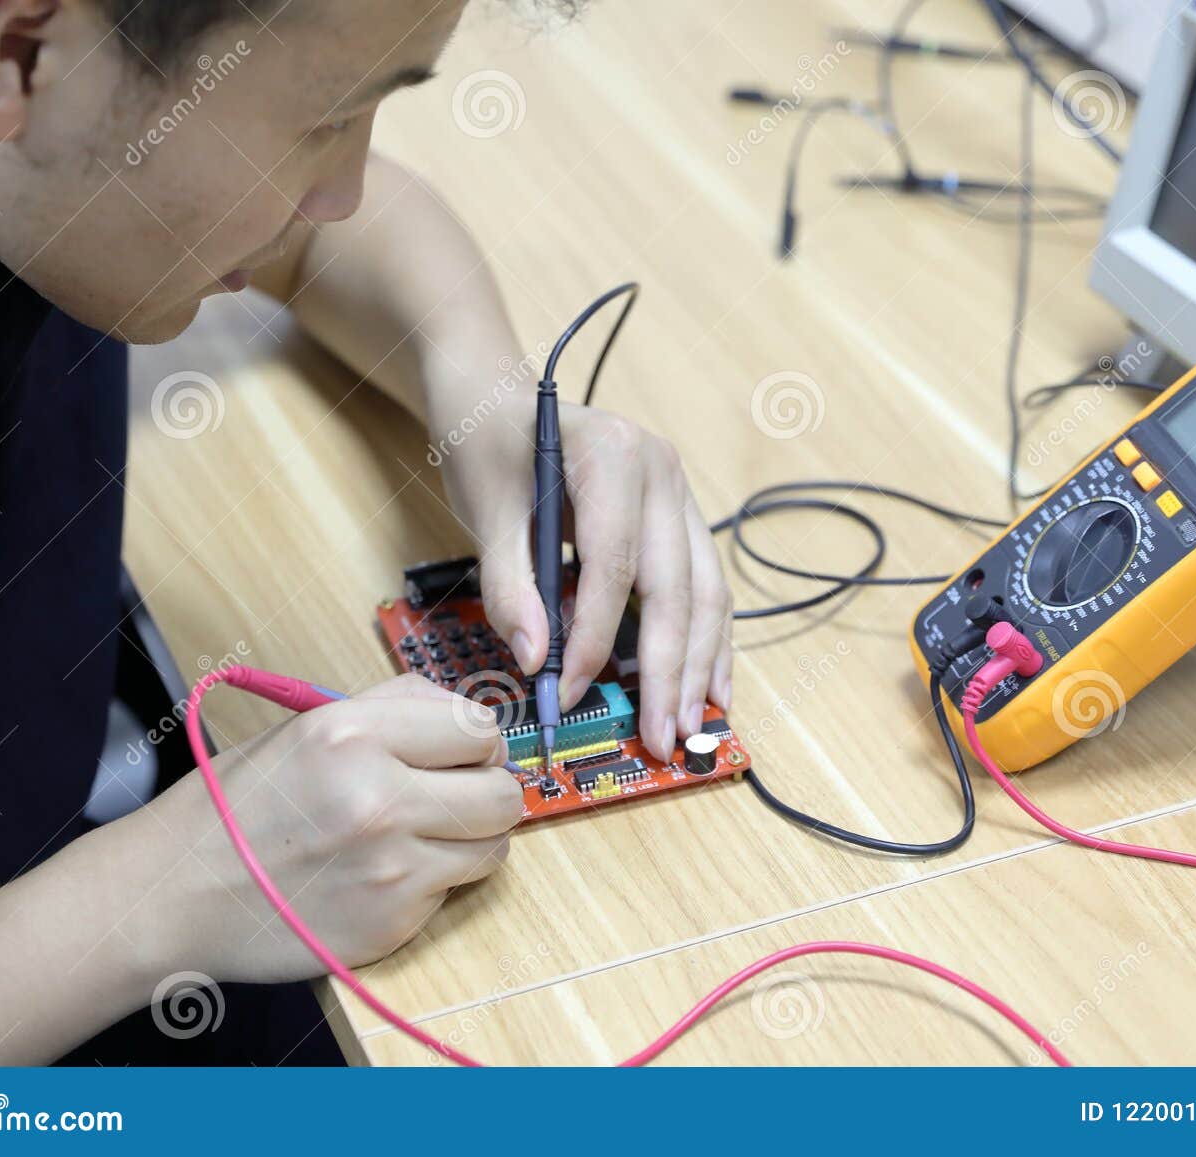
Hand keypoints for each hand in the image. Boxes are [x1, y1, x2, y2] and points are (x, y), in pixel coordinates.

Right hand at [128, 674, 521, 983]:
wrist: (174, 893)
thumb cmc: (238, 805)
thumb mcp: (305, 728)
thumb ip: (393, 709)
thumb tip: (469, 716)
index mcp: (352, 734)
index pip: (478, 727)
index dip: (476, 741)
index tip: (462, 753)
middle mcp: (378, 797)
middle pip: (502, 792)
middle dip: (487, 791)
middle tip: (456, 796)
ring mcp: (390, 866)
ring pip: (493, 846)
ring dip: (469, 841)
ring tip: (420, 836)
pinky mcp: (392, 921)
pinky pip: (452, 892)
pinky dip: (431, 883)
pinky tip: (383, 875)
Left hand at [435, 397, 732, 759]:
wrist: (499, 398)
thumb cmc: (488, 444)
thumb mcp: (486, 510)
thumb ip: (508, 585)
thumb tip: (534, 658)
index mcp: (613, 455)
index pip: (614, 564)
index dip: (594, 635)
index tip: (571, 689)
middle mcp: (661, 471)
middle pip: (676, 585)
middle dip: (669, 668)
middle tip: (661, 733)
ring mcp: (678, 494)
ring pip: (704, 592)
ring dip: (699, 664)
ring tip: (689, 723)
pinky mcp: (679, 518)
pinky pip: (704, 586)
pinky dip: (706, 639)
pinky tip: (710, 686)